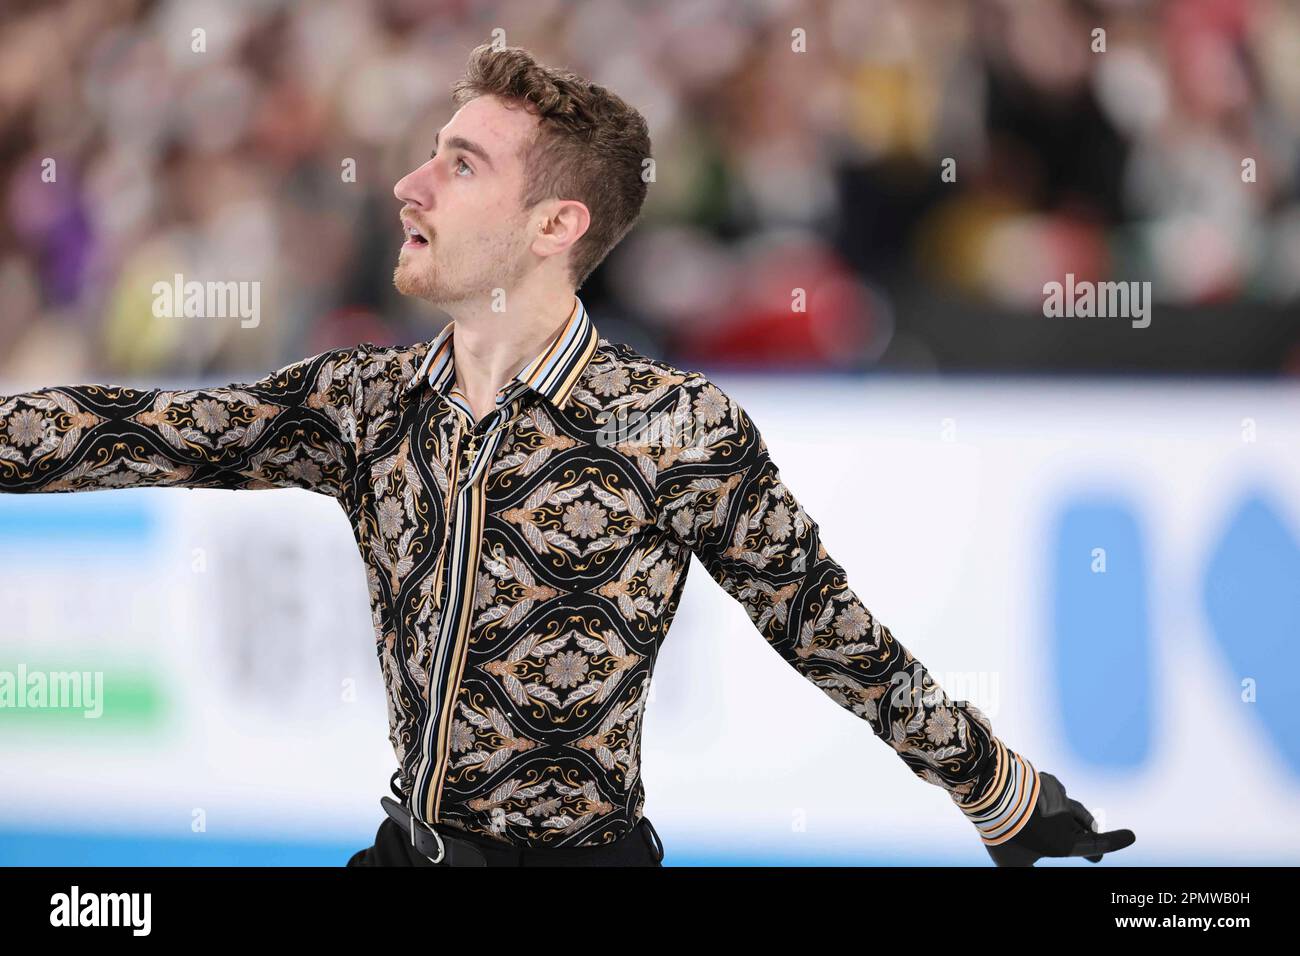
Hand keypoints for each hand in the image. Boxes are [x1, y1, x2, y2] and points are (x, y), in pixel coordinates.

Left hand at [985, 771, 1134, 865]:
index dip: (1114, 842)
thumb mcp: (1013, 865)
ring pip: (1071, 810)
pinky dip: (1053, 801)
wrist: (993, 793)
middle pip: (1085, 828)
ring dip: (1074, 819)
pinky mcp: (1044, 783)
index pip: (1096, 844)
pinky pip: (1054, 794)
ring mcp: (1057, 798)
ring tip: (1075, 828)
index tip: (1131, 835)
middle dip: (1091, 839)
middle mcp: (1067, 818)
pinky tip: (1045, 804)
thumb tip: (1025, 873)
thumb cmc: (1005, 835)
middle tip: (1096, 857)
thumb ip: (1025, 873)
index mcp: (1065, 841)